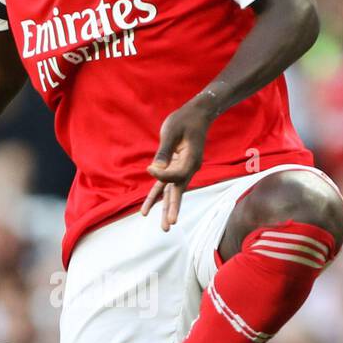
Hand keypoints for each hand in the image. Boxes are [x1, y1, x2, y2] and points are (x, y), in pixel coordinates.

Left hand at [141, 100, 211, 230]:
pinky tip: (145, 211)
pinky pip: (163, 186)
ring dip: (166, 209)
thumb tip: (154, 171)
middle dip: (173, 209)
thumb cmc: (184, 120)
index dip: (162, 175)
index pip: (175, 175)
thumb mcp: (171, 132)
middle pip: (179, 192)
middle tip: (170, 225)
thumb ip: (164, 152)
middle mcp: (189, 168)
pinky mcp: (174, 168)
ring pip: (172, 193)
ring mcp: (182, 170)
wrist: (197, 114)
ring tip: (164, 228)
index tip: (151, 167)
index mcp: (191, 160)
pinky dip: (155, 197)